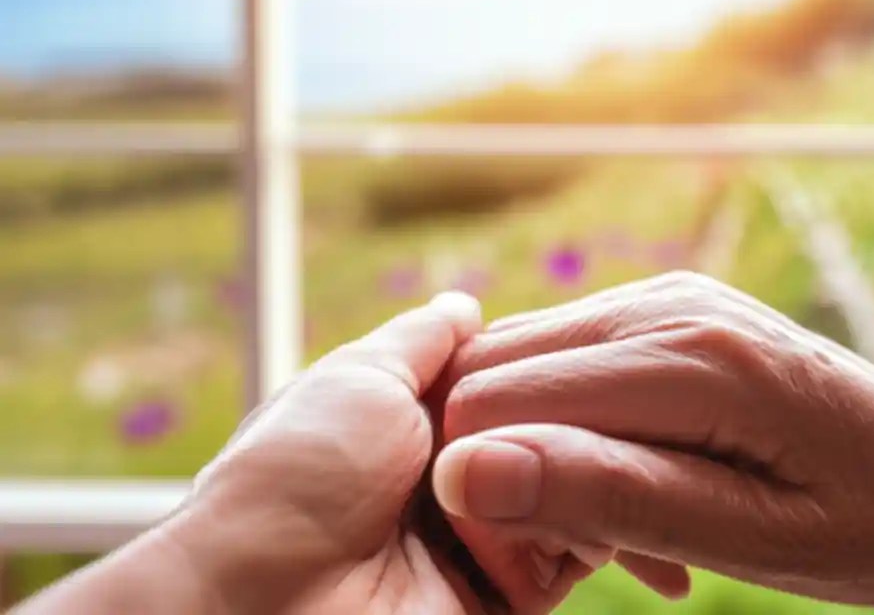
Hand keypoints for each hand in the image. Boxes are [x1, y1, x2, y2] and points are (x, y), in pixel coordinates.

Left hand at [160, 292, 601, 613]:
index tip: (552, 346)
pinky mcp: (515, 591)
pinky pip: (579, 544)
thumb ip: (422, 340)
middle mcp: (456, 482)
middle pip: (547, 428)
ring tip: (531, 456)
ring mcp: (487, 538)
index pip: (505, 382)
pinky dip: (579, 517)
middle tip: (542, 403)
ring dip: (566, 459)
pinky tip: (555, 497)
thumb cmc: (297, 479)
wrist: (277, 601)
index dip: (530, 362)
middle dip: (555, 409)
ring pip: (573, 480)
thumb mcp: (361, 377)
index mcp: (413, 429)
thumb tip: (465, 305)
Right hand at [434, 273, 873, 609]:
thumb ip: (609, 497)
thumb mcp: (751, 540)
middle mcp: (669, 303)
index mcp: (693, 356)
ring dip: (541, 461)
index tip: (557, 571)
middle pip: (489, 374)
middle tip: (593, 563)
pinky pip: (567, 367)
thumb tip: (468, 469)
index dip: (487, 495)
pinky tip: (640, 499)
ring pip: (517, 369)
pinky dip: (572, 439)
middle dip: (505, 476)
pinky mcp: (669, 315)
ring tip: (631, 541)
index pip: (493, 400)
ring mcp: (669, 299)